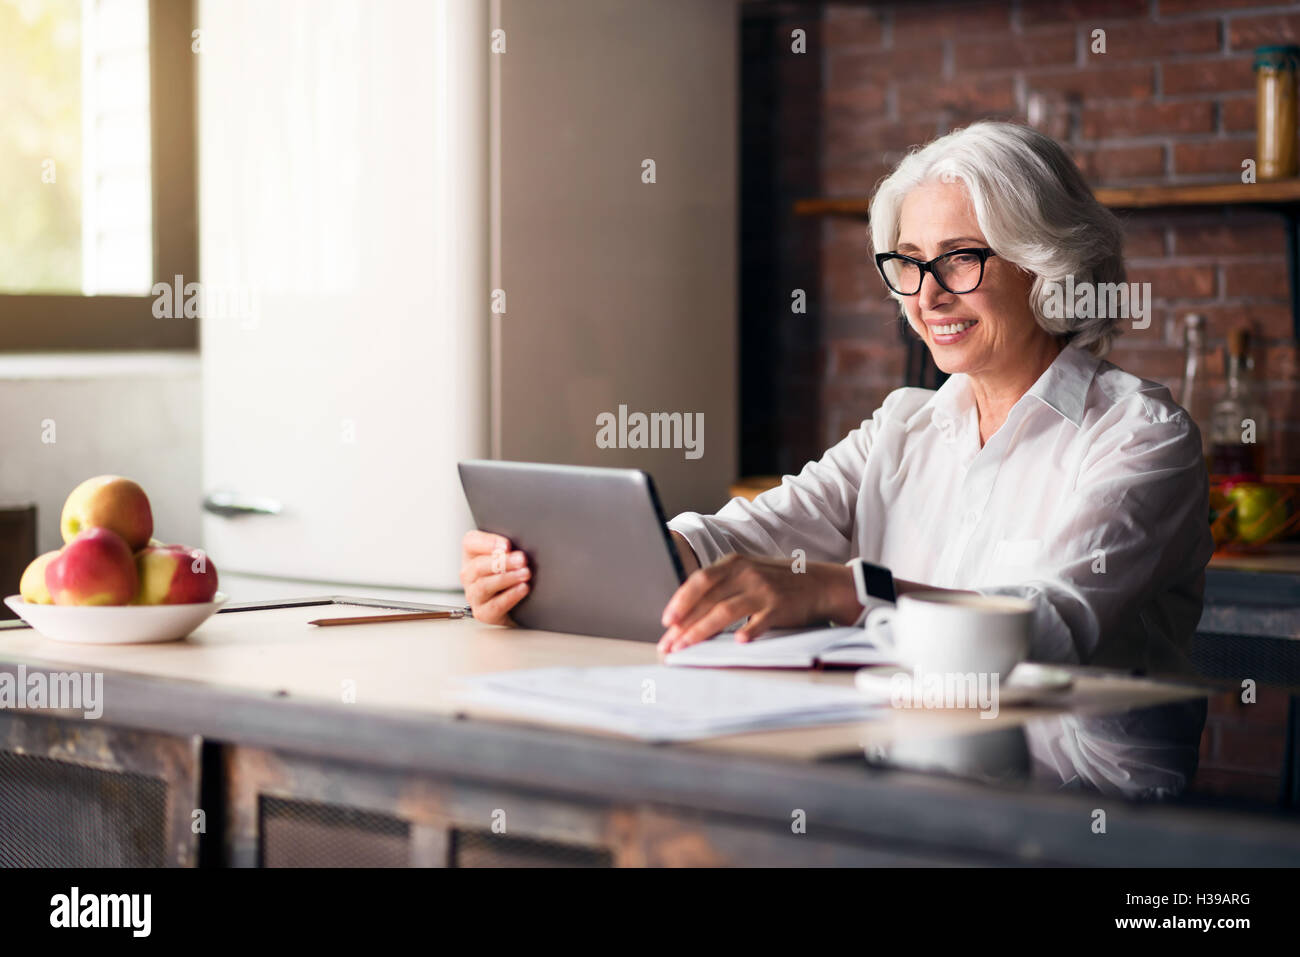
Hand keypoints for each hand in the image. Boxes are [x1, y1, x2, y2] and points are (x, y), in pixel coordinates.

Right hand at [460, 530, 530, 624]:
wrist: (518, 606)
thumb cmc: (512, 574)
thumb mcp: (510, 556)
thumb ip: (510, 548)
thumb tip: (526, 541)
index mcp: (472, 555)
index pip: (471, 542)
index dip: (488, 543)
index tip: (507, 545)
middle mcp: (469, 575)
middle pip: (478, 566)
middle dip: (503, 562)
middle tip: (522, 559)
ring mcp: (474, 595)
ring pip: (484, 585)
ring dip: (507, 578)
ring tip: (525, 573)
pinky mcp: (483, 613)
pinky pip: (494, 605)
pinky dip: (510, 596)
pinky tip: (523, 588)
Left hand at [656, 553, 861, 653]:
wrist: (821, 584)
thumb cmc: (779, 582)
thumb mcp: (748, 573)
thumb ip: (722, 586)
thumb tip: (688, 611)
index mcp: (734, 563)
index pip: (699, 582)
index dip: (680, 601)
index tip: (666, 622)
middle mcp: (746, 574)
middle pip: (707, 600)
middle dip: (684, 625)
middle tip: (669, 645)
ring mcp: (763, 590)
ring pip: (724, 611)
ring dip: (701, 632)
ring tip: (686, 648)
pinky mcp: (780, 607)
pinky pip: (760, 621)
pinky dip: (749, 631)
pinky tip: (737, 642)